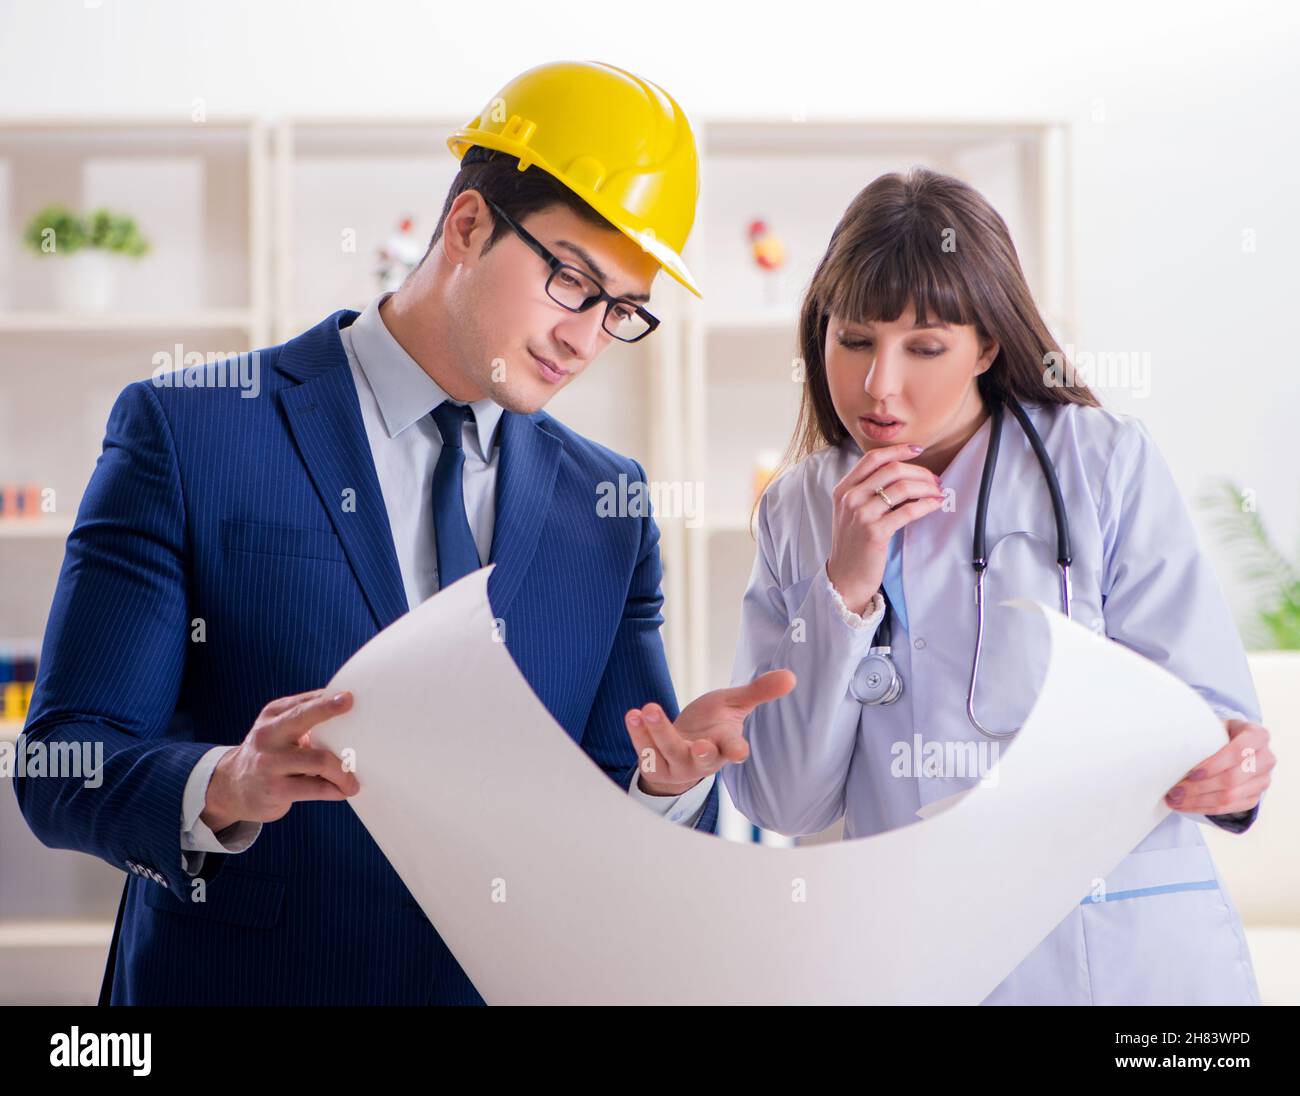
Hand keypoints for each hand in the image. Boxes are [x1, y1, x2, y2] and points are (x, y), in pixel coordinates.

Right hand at [201, 689, 360, 832]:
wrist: (232, 787)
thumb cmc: (269, 754)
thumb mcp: (278, 729)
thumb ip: (304, 717)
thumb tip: (347, 707)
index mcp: (273, 715)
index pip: (303, 702)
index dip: (328, 700)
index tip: (349, 697)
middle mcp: (268, 734)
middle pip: (303, 718)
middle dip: (328, 712)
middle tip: (355, 715)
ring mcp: (270, 763)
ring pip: (319, 760)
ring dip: (343, 772)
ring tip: (352, 782)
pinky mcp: (275, 789)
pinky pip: (315, 788)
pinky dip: (334, 790)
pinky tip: (341, 792)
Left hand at [624, 670, 796, 795]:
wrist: (682, 746)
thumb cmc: (712, 724)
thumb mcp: (734, 705)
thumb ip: (759, 692)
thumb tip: (791, 676)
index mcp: (725, 747)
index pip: (734, 750)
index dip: (736, 750)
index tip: (739, 752)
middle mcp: (702, 760)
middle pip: (700, 758)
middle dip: (699, 752)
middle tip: (699, 744)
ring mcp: (677, 765)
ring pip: (668, 752)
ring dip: (657, 731)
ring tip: (647, 709)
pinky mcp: (655, 765)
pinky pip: (645, 751)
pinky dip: (637, 734)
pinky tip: (632, 715)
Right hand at [825, 441, 944, 613]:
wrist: (845, 577)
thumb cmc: (853, 543)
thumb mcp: (851, 511)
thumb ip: (867, 490)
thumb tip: (903, 474)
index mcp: (843, 489)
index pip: (873, 458)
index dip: (898, 450)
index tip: (918, 449)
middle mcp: (850, 498)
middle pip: (892, 469)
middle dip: (919, 471)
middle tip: (934, 480)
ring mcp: (861, 515)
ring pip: (902, 488)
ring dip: (927, 487)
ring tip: (938, 492)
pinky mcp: (875, 532)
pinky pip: (908, 511)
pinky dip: (926, 505)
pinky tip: (935, 505)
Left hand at [1165, 719, 1274, 816]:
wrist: (1236, 746)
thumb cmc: (1219, 733)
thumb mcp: (1214, 726)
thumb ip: (1201, 733)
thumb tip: (1171, 743)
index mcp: (1257, 735)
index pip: (1238, 752)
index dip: (1214, 764)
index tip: (1190, 773)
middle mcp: (1266, 759)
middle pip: (1232, 779)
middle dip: (1199, 787)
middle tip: (1175, 791)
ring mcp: (1263, 780)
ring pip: (1230, 797)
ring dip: (1198, 801)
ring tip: (1175, 800)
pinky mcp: (1255, 797)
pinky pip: (1230, 808)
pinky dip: (1205, 808)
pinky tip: (1186, 806)